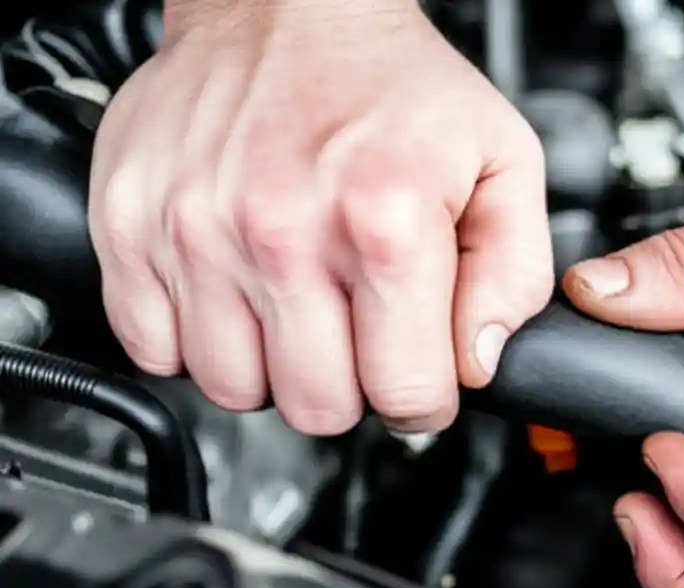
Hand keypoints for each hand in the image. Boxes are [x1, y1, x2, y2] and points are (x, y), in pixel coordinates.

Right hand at [89, 0, 550, 434]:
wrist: (286, 6)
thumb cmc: (393, 84)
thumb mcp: (502, 163)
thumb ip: (513, 274)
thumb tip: (476, 361)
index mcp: (382, 218)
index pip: (404, 393)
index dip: (424, 397)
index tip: (420, 375)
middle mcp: (280, 229)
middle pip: (317, 408)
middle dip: (351, 388)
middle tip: (360, 335)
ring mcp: (195, 230)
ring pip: (233, 389)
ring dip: (274, 366)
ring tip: (300, 305)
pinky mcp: (129, 225)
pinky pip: (152, 348)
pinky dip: (198, 339)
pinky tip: (239, 293)